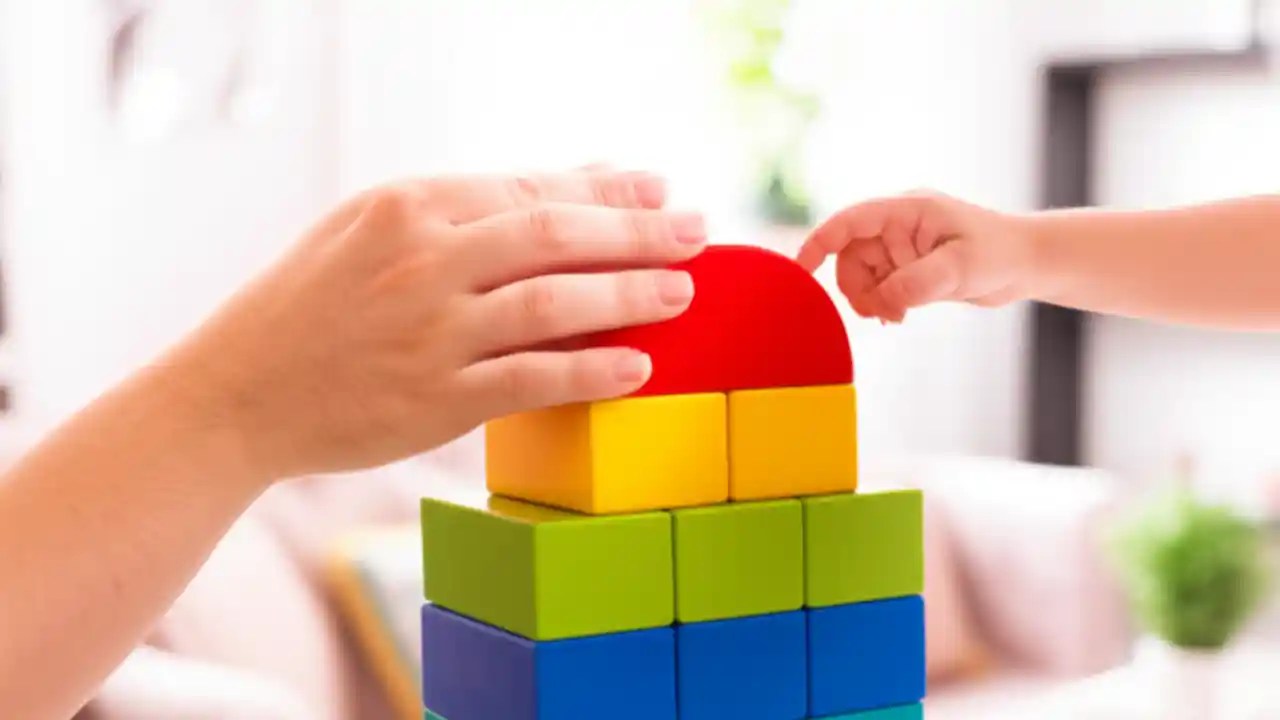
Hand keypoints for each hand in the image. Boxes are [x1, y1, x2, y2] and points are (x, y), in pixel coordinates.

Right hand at [170, 168, 705, 480]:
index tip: (659, 188)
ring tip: (683, 290)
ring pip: (553, 302)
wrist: (238, 392)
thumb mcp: (371, 231)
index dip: (604, 188)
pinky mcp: (435, 401)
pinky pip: (532, 379)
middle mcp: (422, 262)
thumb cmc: (310, 306)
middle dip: (636, 230)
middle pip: (554, 234)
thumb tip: (565, 186)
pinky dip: (592, 371)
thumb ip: (464, 209)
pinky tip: (640, 367)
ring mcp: (430, 334)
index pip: (528, 188)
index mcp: (407, 207)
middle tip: (697, 232)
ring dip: (629, 294)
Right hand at [796, 191, 1034, 321]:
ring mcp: (900, 246)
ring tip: (897, 316)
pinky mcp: (907, 266)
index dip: (818, 243)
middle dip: (857, 289)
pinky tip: (898, 316)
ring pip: (860, 275)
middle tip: (883, 313)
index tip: (799, 270)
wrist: (1027, 263)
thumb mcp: (961, 268)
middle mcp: (897, 225)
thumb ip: (919, 282)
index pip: (848, 222)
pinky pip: (877, 286)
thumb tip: (885, 300)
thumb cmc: (1001, 252)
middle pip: (849, 256)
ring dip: (870, 300)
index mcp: (906, 210)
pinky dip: (881, 303)